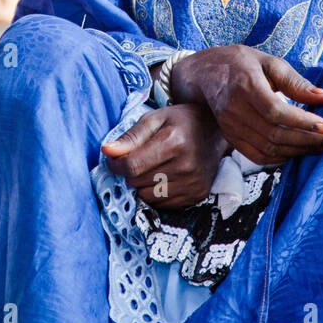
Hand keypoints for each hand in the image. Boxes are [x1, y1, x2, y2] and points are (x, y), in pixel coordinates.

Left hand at [100, 102, 228, 207]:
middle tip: (138, 160)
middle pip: (138, 182)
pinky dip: (157, 193)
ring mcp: (193, 183)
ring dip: (143, 185)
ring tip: (152, 168)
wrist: (216, 132)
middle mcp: (186, 166)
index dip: (115, 165)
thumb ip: (130, 136)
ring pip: (148, 196)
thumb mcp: (155, 119)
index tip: (114, 160)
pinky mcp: (198, 195)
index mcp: (174, 142)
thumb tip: (106, 151)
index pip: (132, 166)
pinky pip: (163, 204)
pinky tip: (164, 178)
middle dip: (131, 173)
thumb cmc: (181, 122)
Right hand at [170, 46, 322, 165]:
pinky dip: (280, 158)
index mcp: (246, 85)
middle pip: (274, 134)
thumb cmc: (243, 64)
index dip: (301, 121)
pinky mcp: (231, 137)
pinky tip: (297, 151)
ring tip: (319, 146)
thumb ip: (296, 82)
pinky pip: (257, 156)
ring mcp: (230, 126)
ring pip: (267, 148)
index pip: (275, 111)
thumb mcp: (269, 63)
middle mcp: (235, 109)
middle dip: (306, 141)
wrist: (206, 73)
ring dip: (297, 151)